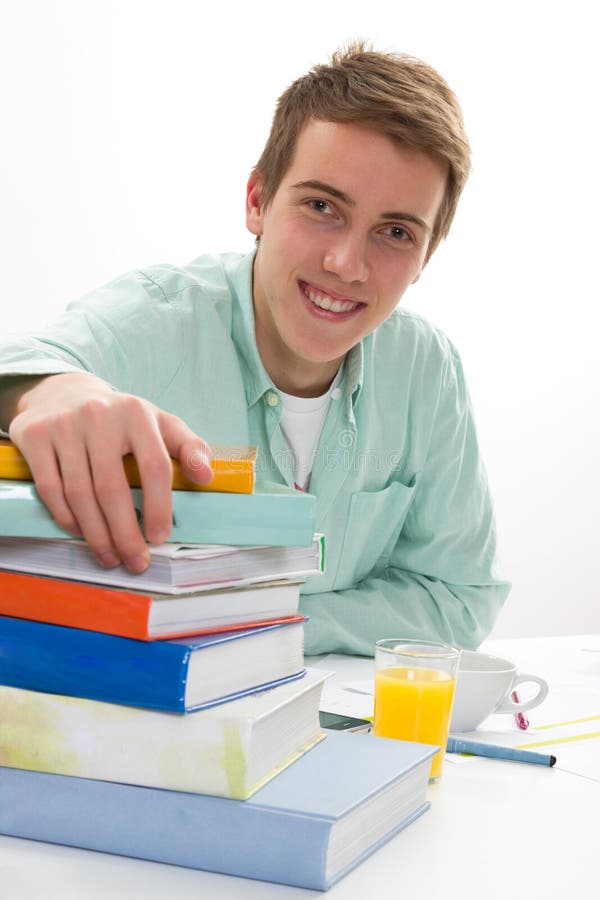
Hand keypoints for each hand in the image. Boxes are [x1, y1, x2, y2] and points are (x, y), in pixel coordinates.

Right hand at [8, 373, 212, 571]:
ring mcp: (65, 425)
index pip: (154, 466)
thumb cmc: (121, 418)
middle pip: (112, 488)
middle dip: (125, 533)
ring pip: (80, 493)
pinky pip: (50, 488)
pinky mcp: (36, 436)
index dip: (158, 507)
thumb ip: (188, 446)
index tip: (158, 537)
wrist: (64, 392)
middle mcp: (100, 415)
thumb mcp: (159, 422)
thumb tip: (207, 477)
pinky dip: (66, 518)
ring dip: (96, 534)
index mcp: (138, 413)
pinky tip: (81, 534)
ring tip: (110, 557)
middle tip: (135, 560)